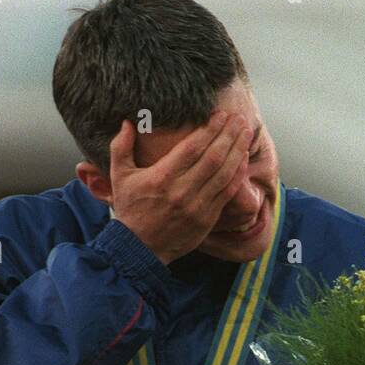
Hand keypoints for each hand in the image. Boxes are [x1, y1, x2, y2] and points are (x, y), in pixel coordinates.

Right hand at [108, 113, 252, 263]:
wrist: (140, 249)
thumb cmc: (130, 209)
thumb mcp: (119, 177)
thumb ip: (120, 147)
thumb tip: (127, 122)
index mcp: (161, 177)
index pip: (192, 148)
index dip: (209, 129)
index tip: (220, 115)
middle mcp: (182, 191)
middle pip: (213, 157)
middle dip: (228, 135)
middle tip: (239, 119)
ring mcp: (197, 206)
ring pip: (224, 174)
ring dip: (238, 151)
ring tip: (245, 133)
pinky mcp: (207, 219)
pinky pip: (227, 193)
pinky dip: (238, 175)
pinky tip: (244, 159)